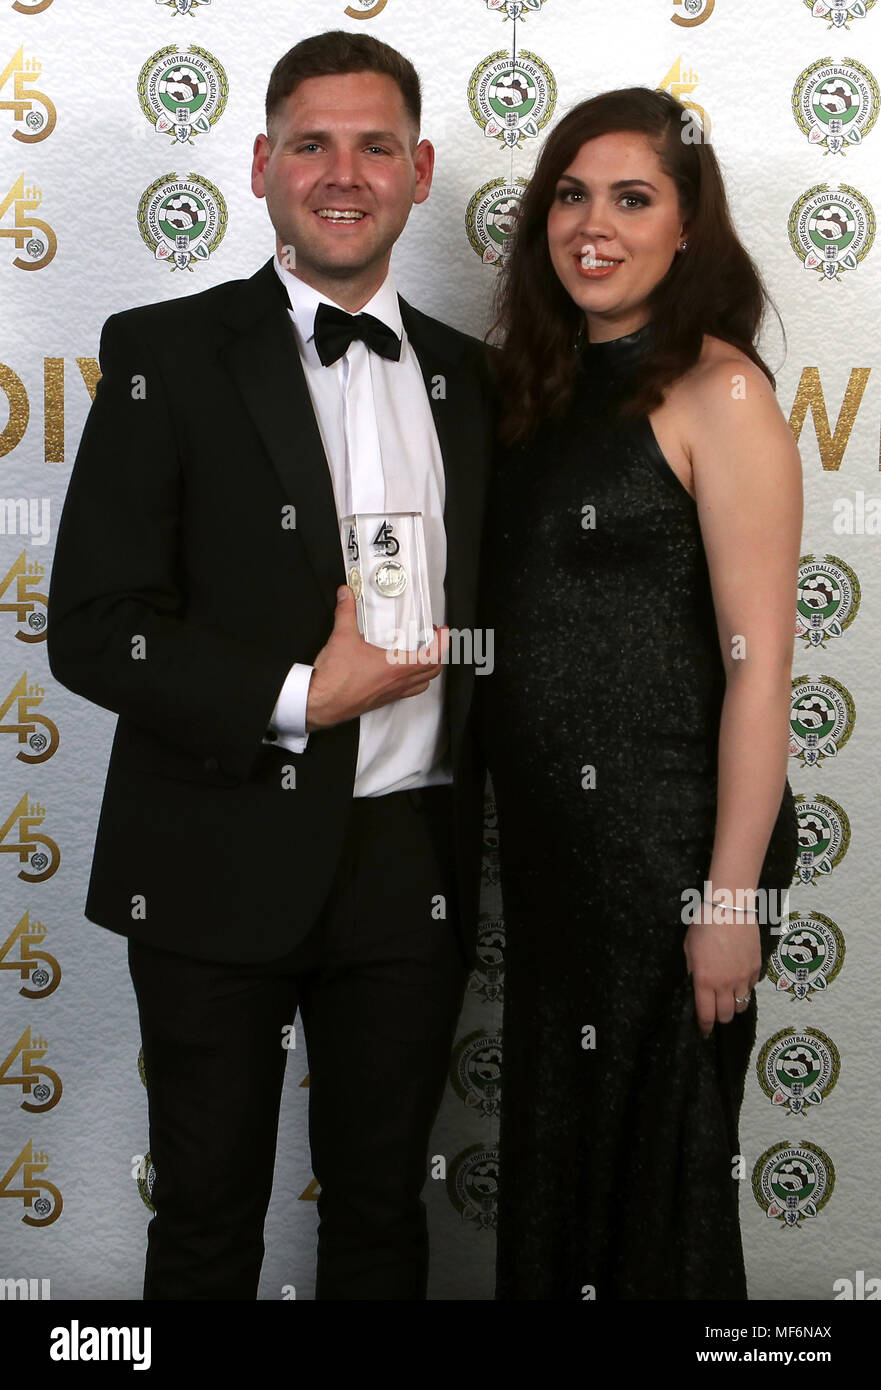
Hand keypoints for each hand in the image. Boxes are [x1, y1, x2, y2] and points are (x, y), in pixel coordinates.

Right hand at [305, 585, 448, 731]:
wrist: (320, 703)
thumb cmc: (334, 678)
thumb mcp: (342, 637)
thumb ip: (346, 612)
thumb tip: (346, 595)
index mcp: (396, 667)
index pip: (433, 655)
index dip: (442, 642)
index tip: (441, 631)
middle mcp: (398, 683)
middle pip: (433, 671)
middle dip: (438, 653)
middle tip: (432, 640)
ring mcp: (391, 694)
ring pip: (422, 684)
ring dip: (427, 669)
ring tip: (421, 655)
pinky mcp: (382, 700)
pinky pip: (407, 692)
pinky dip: (413, 680)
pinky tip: (400, 671)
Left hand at [683, 903, 760, 1038]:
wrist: (729, 907)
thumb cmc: (703, 924)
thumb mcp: (689, 949)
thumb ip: (693, 970)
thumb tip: (696, 983)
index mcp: (705, 981)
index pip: (706, 1015)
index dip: (704, 1026)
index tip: (704, 1031)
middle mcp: (725, 984)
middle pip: (726, 1015)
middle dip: (720, 1017)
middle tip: (715, 1012)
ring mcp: (743, 977)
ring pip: (741, 1005)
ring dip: (734, 1005)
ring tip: (728, 999)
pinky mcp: (756, 968)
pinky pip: (751, 988)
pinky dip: (745, 989)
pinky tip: (739, 980)